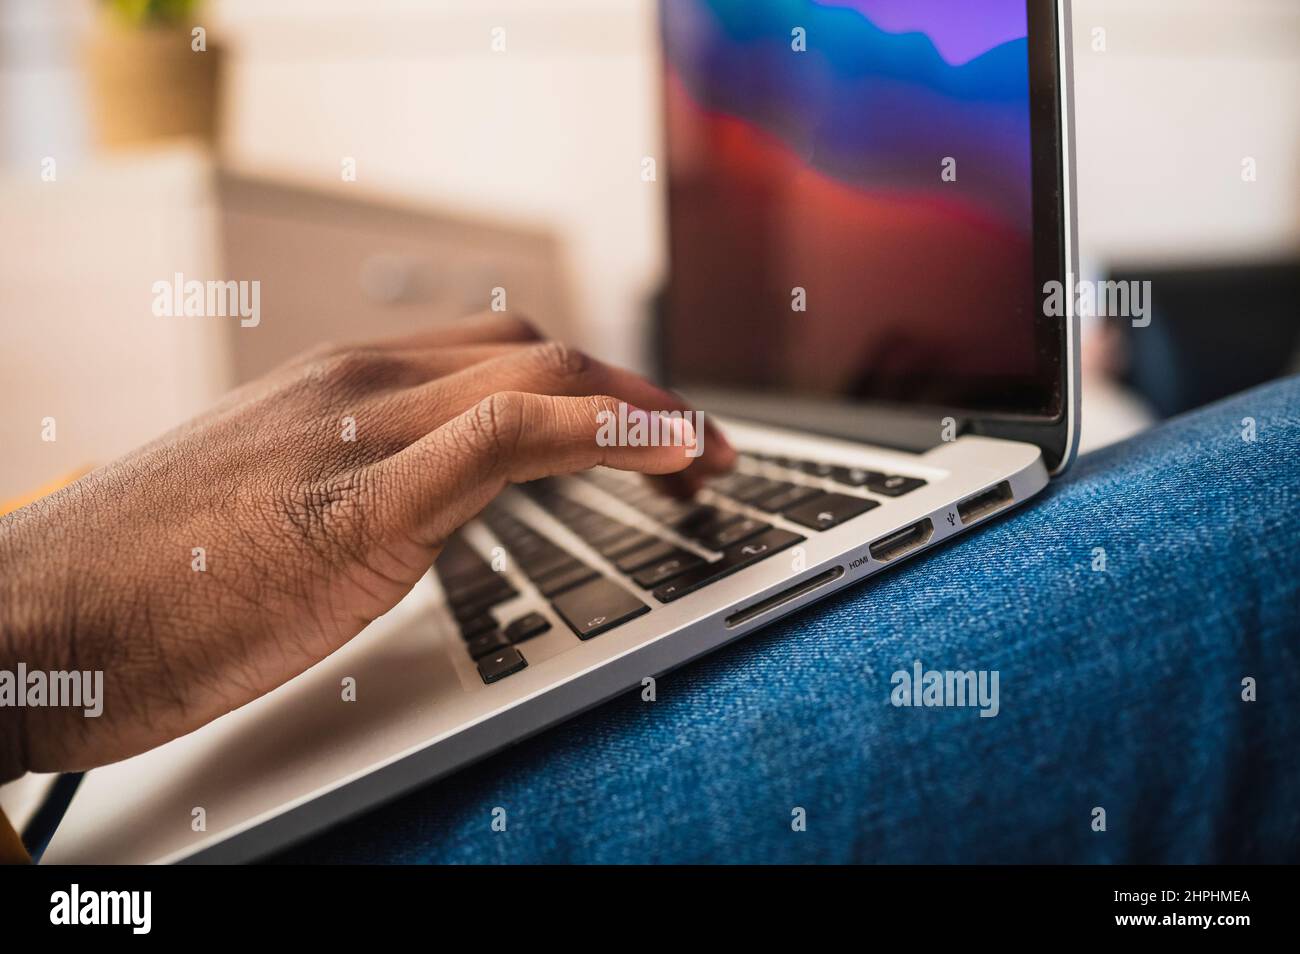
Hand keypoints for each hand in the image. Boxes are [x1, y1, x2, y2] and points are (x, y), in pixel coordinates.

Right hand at [0, 314, 734, 780]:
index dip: (597, 390)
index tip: (655, 432)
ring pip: (536, 380)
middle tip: (701, 448)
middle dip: (637, 398)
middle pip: (537, 357)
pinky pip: (502, 436)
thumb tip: (438, 508)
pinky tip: (663, 454)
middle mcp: (354, 389)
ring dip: (642, 413)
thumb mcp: (275, 509)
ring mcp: (352, 435)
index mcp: (339, 388)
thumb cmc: (147, 582)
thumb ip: (361, 487)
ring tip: (705, 460)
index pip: (502, 356)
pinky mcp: (351, 503)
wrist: (30, 621)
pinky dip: (599, 434)